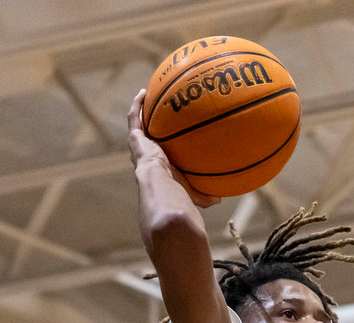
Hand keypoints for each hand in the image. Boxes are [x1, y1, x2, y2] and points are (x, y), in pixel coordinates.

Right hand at [127, 90, 220, 210]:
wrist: (159, 182)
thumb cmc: (175, 189)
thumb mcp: (192, 192)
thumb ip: (204, 194)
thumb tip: (219, 199)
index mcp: (156, 166)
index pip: (158, 154)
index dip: (161, 144)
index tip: (169, 136)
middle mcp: (145, 154)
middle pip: (147, 136)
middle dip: (150, 125)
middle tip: (157, 114)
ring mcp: (138, 144)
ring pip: (138, 123)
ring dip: (142, 111)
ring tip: (148, 97)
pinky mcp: (135, 136)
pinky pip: (134, 117)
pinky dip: (137, 104)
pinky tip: (144, 92)